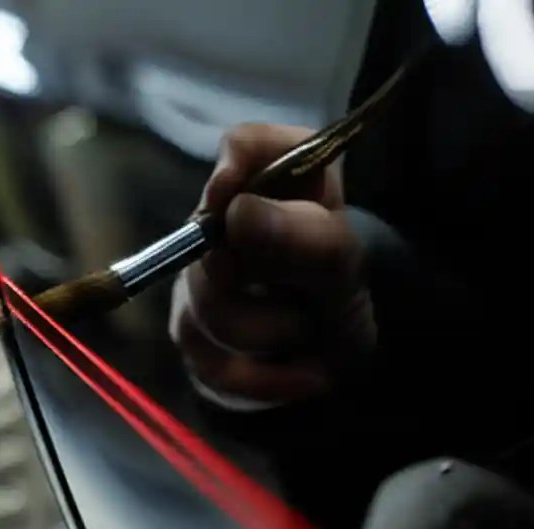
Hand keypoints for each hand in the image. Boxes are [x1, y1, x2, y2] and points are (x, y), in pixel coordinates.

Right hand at [169, 123, 375, 408]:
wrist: (340, 362)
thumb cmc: (343, 296)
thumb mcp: (343, 270)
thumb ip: (302, 239)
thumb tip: (237, 211)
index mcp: (280, 182)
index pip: (248, 145)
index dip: (239, 166)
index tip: (238, 196)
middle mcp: (226, 221)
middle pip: (207, 237)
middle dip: (264, 281)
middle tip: (307, 294)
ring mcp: (199, 279)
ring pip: (205, 308)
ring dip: (270, 335)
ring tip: (308, 335)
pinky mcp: (190, 333)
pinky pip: (210, 359)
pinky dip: (266, 377)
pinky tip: (301, 372)